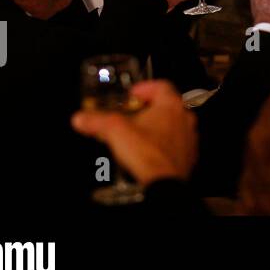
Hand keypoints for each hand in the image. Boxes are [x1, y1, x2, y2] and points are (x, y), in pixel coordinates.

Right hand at [70, 80, 196, 185]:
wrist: (166, 183)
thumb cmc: (145, 152)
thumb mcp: (116, 132)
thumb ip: (97, 121)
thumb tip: (79, 118)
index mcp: (171, 105)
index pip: (161, 86)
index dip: (145, 88)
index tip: (131, 95)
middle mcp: (185, 117)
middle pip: (168, 105)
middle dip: (149, 108)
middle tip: (132, 115)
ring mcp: (190, 136)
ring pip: (174, 124)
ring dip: (158, 126)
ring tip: (139, 134)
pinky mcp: (189, 154)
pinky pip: (177, 143)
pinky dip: (164, 143)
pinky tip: (150, 152)